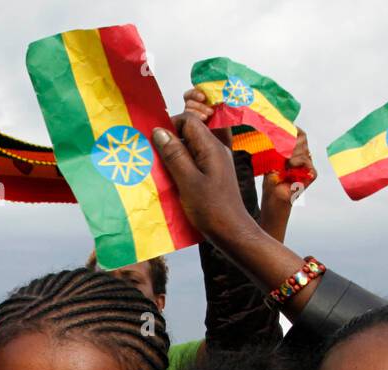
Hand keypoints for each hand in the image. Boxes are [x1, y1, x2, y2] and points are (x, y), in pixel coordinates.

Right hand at [152, 113, 258, 248]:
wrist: (231, 231)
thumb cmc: (211, 209)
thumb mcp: (188, 182)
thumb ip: (174, 155)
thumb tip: (159, 131)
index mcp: (211, 147)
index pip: (189, 120)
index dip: (170, 126)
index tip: (156, 143)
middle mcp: (215, 149)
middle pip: (189, 132)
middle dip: (170, 140)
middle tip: (156, 157)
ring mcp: (215, 161)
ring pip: (190, 147)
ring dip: (174, 155)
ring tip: (161, 170)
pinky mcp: (212, 173)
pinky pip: (194, 161)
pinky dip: (181, 166)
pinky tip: (172, 179)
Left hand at [263, 128, 315, 210]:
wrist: (274, 197)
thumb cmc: (271, 179)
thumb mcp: (270, 159)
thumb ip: (274, 147)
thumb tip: (270, 131)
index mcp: (295, 149)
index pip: (299, 133)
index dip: (292, 129)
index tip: (282, 128)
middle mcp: (303, 154)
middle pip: (302, 138)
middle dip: (290, 141)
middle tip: (280, 149)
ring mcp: (308, 164)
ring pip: (304, 149)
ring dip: (291, 154)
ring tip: (282, 162)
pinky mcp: (312, 174)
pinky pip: (307, 162)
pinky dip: (297, 162)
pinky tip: (289, 167)